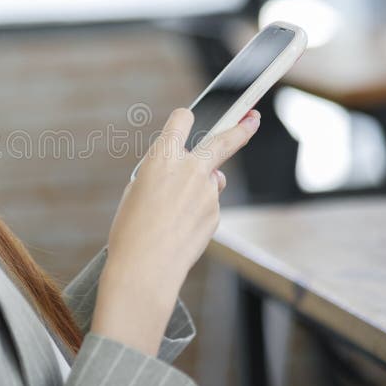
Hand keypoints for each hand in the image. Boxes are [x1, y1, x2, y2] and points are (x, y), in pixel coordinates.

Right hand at [90, 107, 259, 355]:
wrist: (145, 268)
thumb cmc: (132, 231)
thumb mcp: (136, 192)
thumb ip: (167, 175)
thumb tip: (201, 174)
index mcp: (162, 157)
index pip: (181, 120)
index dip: (183, 119)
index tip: (189, 117)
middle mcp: (189, 168)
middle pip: (224, 140)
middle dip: (242, 128)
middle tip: (254, 118)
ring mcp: (207, 191)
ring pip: (211, 181)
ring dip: (199, 190)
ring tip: (172, 215)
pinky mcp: (216, 213)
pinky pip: (208, 206)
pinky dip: (197, 214)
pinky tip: (178, 230)